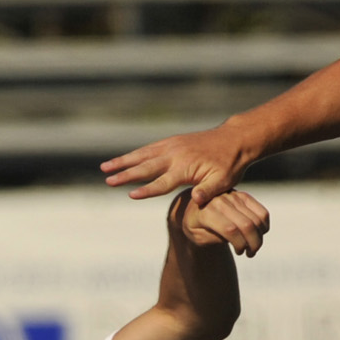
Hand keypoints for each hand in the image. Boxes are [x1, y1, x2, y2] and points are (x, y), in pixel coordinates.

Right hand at [102, 124, 246, 202]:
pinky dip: (134, 154)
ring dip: (123, 161)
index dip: (147, 190)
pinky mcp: (172, 141)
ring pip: (142, 154)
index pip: (162, 182)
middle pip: (145, 167)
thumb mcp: (224, 181)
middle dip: (125, 174)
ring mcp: (172, 145)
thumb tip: (197, 200)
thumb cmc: (230, 164)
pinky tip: (124, 159)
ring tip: (104, 168)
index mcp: (185, 167)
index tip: (130, 195)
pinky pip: (149, 148)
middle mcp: (175, 154)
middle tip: (107, 180)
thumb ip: (209, 191)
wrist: (235, 139)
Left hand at [174, 189, 269, 256]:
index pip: (230, 230)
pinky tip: (256, 235)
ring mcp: (234, 196)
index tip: (239, 252)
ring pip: (258, 219)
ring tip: (252, 247)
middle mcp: (221, 201)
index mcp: (206, 212)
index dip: (239, 245)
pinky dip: (264, 227)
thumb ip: (213, 238)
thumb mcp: (196, 237)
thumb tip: (235, 238)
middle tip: (250, 254)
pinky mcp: (243, 196)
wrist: (192, 207)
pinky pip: (262, 213)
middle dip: (253, 244)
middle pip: (247, 225)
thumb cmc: (194, 226)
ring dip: (259, 237)